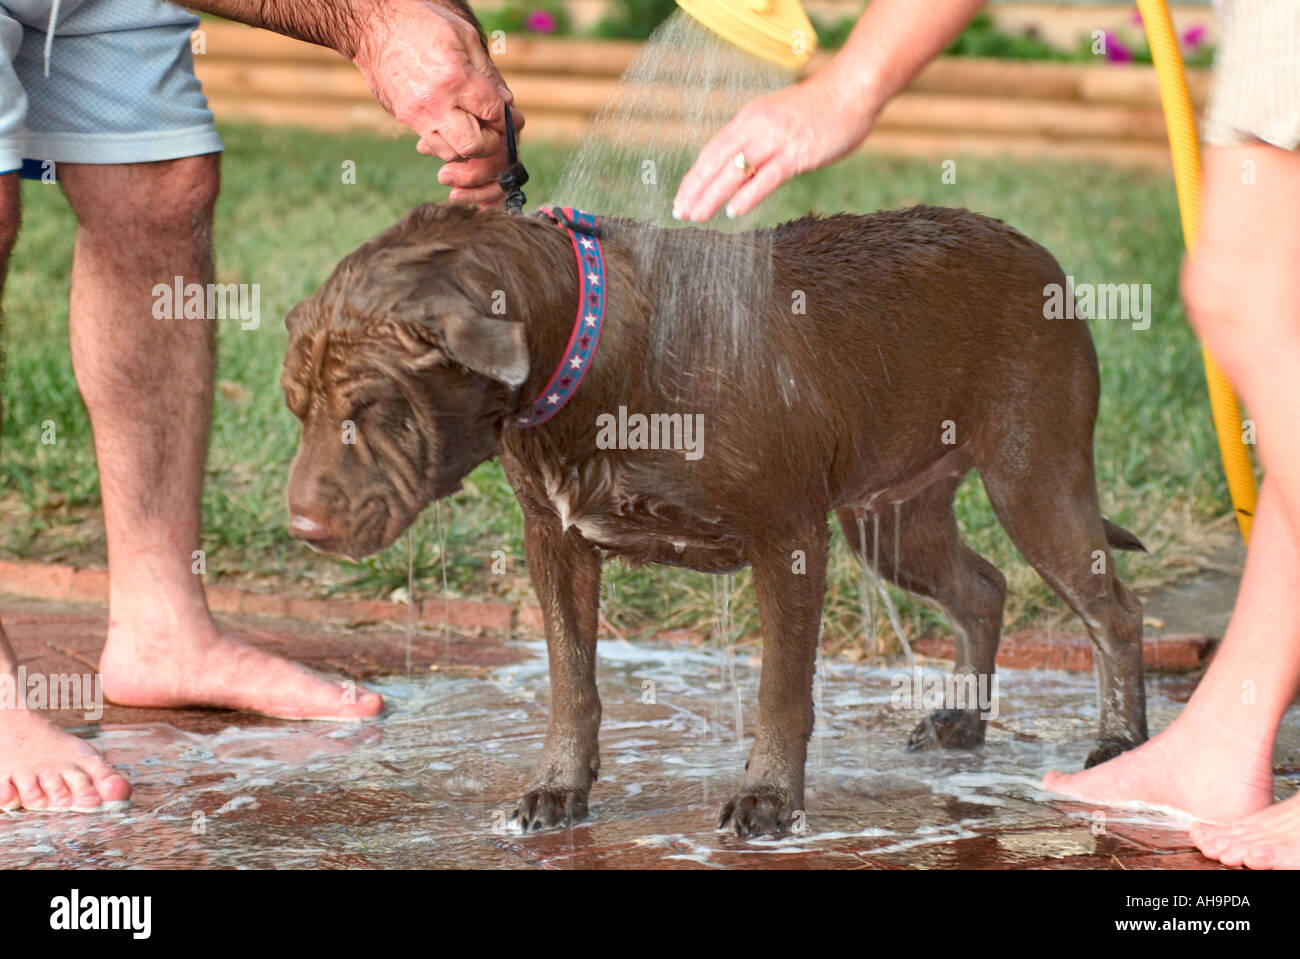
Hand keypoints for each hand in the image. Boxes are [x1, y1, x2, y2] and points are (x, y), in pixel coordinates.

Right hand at [353, 0, 523, 205]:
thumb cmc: (421, 24)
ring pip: (451, 153)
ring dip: (468, 148)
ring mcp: (417, 114)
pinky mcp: (403, 118)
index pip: (492, 113)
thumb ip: (488, 72)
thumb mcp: (464, 36)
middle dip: (491, 143)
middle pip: (474, 145)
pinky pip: (431, 144)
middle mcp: (436, 102)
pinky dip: (447, 143)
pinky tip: (453, 128)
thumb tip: (505, 102)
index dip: (507, 120)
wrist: (372, 26)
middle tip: (494, 131)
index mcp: (455, 77)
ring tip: (474, 130)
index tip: (511, 119)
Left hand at [672, 67, 876, 221]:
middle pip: (717, 160)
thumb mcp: (778, 119)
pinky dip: (748, 195)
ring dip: (713, 194)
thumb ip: (759, 138)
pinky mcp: (797, 152)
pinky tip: (733, 211)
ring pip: (736, 170)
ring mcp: (777, 139)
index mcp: (750, 118)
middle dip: (695, 188)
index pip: (713, 150)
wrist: (851, 90)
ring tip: (697, 215)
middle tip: (679, 212)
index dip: (695, 175)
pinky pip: (767, 177)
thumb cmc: (818, 108)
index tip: (681, 197)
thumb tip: (743, 164)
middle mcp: (757, 126)